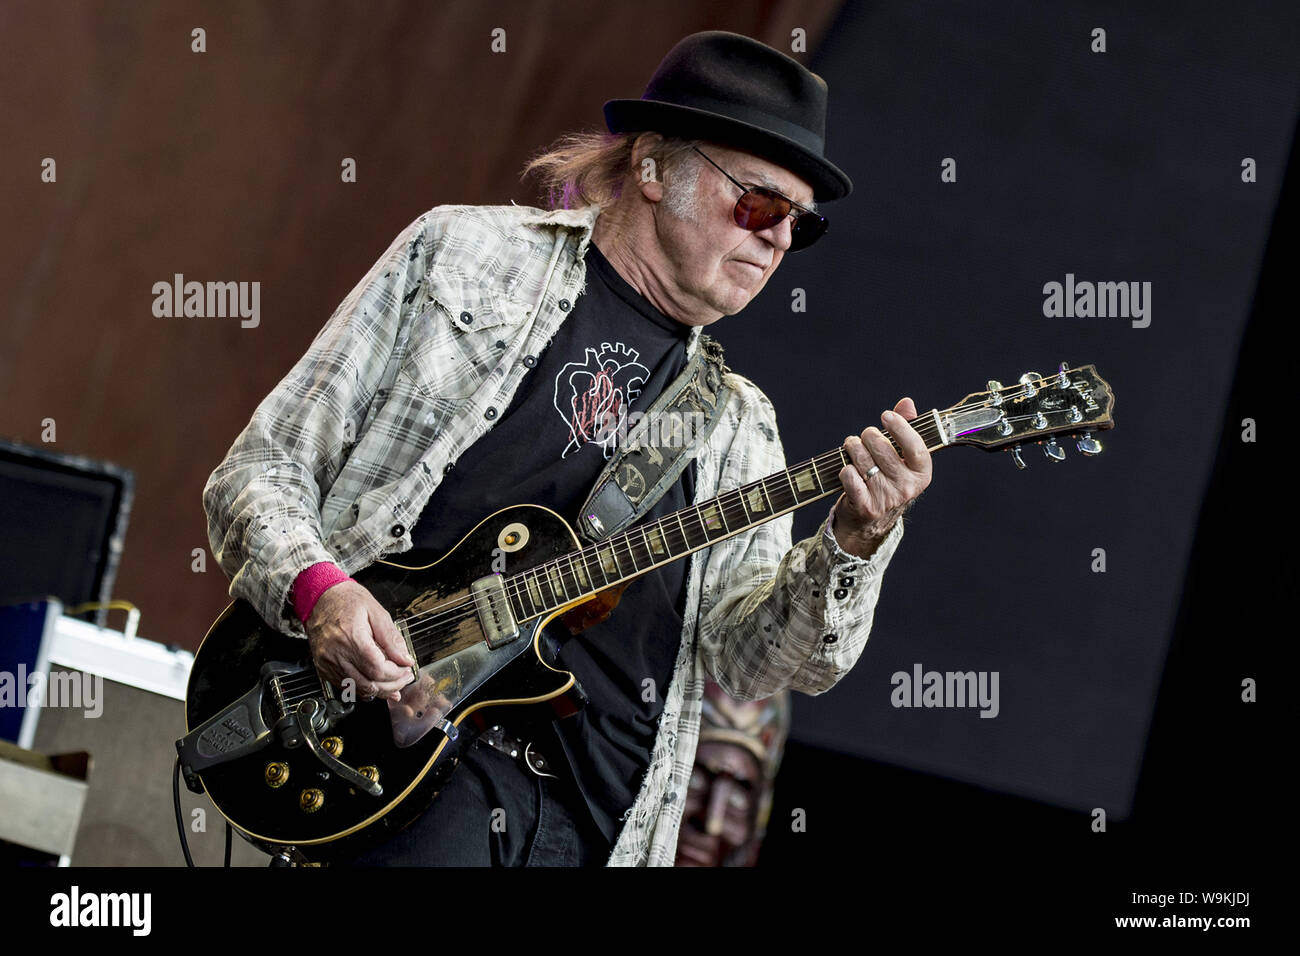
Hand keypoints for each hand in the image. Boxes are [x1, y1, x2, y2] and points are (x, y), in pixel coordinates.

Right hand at [306, 581, 414, 701]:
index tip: (407, 669)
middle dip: (392, 685)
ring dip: (379, 691)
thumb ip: (392, 638)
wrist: (320, 597)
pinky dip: (363, 688)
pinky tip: (375, 684)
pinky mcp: (323, 668)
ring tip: (394, 684)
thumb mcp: (376, 612)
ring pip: (357, 689)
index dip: (396, 673)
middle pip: (369, 683)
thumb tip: (405, 659)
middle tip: (404, 678)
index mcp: (351, 637)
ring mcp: (328, 663)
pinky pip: (345, 686)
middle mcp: (336, 653)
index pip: (378, 668)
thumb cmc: (347, 600)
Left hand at [834, 397, 932, 556]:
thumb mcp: (901, 457)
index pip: (915, 447)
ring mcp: (886, 498)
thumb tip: (906, 403)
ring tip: (853, 450)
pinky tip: (848, 471)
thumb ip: (905, 428)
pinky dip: (844, 469)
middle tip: (864, 439)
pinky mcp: (865, 506)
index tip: (886, 416)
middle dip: (867, 436)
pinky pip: (849, 475)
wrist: (870, 521)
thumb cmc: (886, 479)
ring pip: (861, 458)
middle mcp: (907, 487)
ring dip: (852, 449)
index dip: (900, 428)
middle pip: (880, 446)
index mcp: (921, 473)